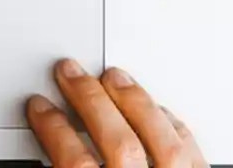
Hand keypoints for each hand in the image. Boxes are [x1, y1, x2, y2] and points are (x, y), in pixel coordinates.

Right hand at [27, 58, 207, 167]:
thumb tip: (47, 145)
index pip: (76, 163)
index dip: (54, 129)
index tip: (41, 108)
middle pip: (119, 141)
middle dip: (89, 100)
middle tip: (70, 73)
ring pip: (162, 141)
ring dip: (134, 102)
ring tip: (113, 77)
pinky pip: (191, 152)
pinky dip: (172, 126)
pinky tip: (157, 110)